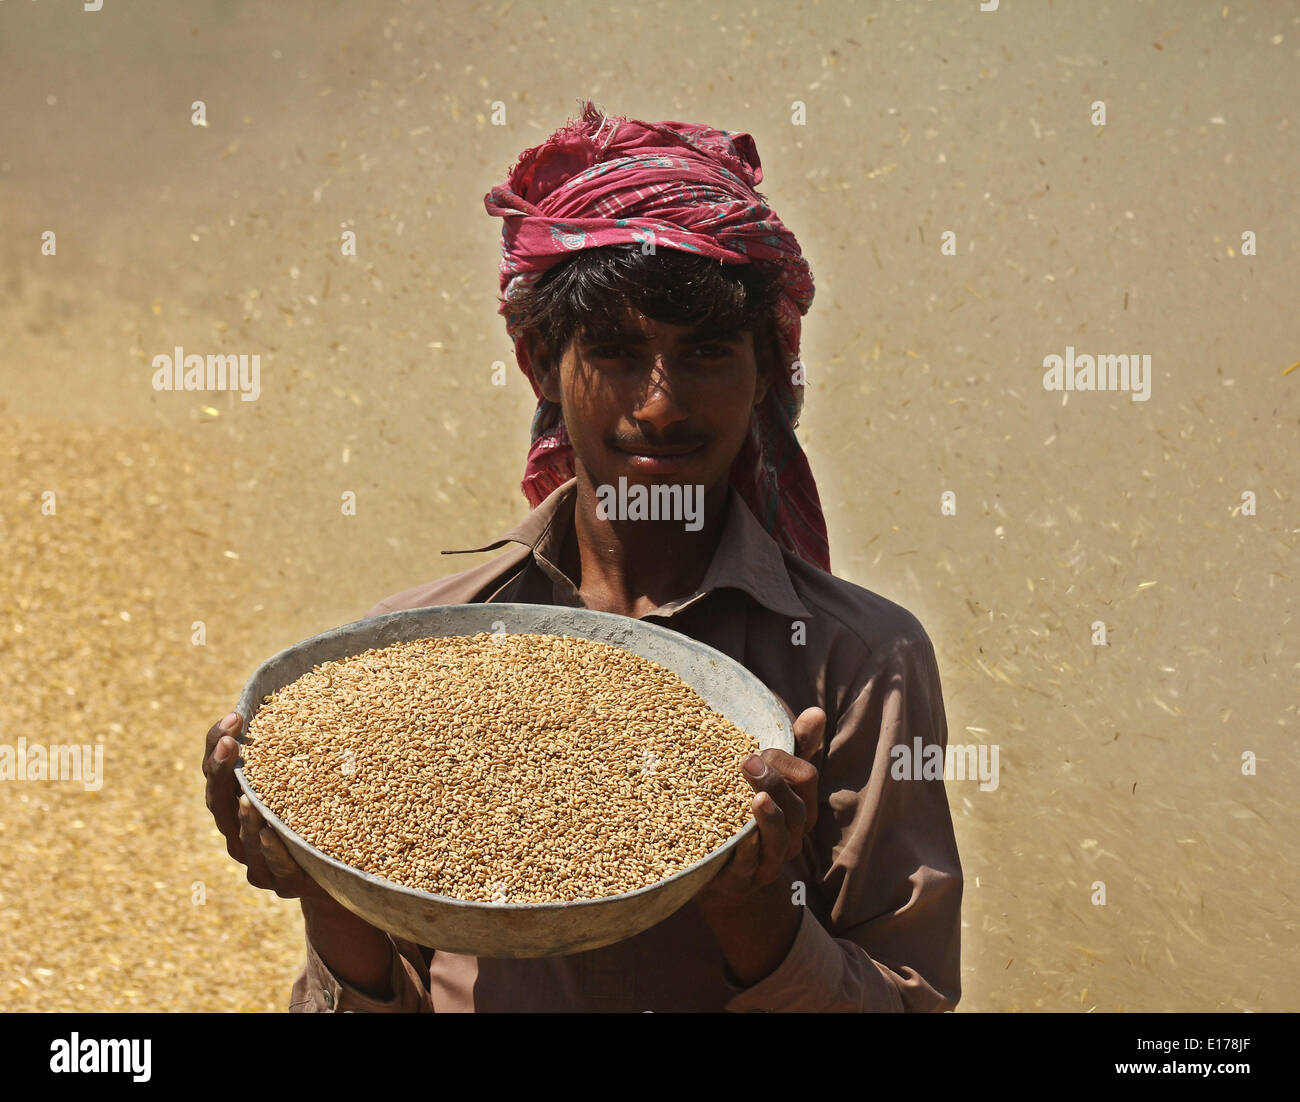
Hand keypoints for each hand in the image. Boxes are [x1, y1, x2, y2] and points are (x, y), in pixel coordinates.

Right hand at [202, 711, 329, 902]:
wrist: (337, 876)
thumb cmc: (314, 817)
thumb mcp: (304, 781)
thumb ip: (294, 751)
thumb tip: (310, 692)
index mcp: (236, 804)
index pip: (216, 771)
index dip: (217, 744)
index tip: (233, 717)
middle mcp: (238, 833)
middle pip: (219, 803)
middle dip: (221, 771)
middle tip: (230, 742)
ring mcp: (257, 862)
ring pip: (242, 838)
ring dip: (245, 816)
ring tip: (247, 794)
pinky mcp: (283, 884)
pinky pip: (276, 866)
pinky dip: (272, 850)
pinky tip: (271, 834)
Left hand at [695, 706, 824, 909]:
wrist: (724, 873)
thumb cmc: (750, 814)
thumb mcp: (772, 779)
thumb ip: (794, 748)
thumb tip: (817, 711)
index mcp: (800, 808)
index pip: (806, 779)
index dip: (786, 761)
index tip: (759, 749)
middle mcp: (790, 836)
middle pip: (796, 810)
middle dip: (775, 783)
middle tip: (749, 761)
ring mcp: (767, 860)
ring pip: (778, 840)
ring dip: (769, 817)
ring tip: (756, 797)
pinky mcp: (740, 878)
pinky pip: (747, 867)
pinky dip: (746, 853)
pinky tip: (739, 839)